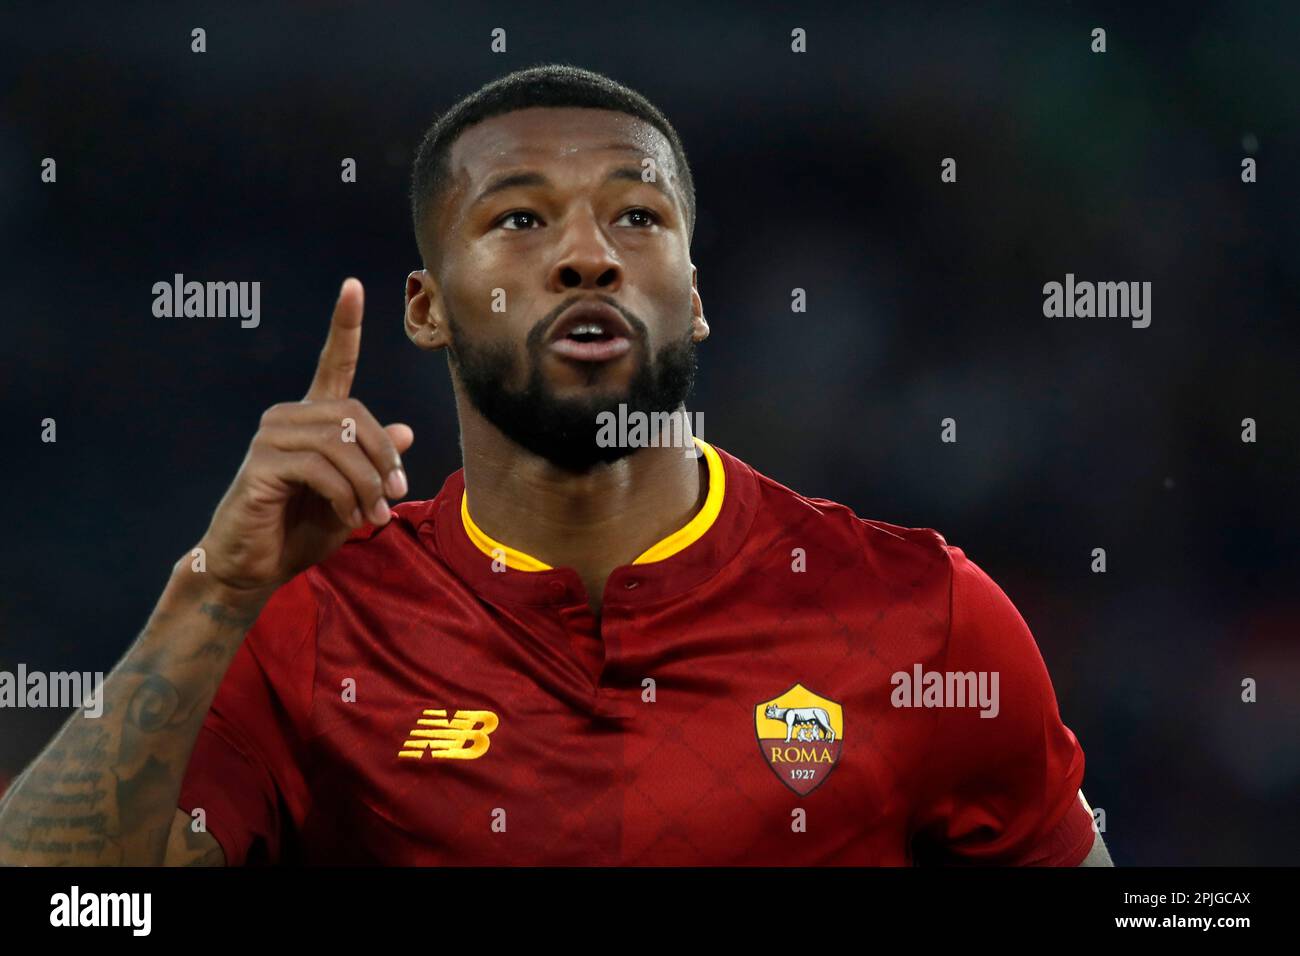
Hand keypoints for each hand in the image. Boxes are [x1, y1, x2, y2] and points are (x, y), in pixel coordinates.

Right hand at [194, 278, 414, 601]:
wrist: (255, 568)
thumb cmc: (301, 531)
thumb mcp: (354, 497)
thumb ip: (375, 464)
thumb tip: (407, 430)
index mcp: (312, 419)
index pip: (332, 364)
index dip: (344, 325)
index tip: (354, 285)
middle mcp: (288, 418)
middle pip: (358, 415)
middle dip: (385, 460)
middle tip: (394, 499)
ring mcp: (271, 437)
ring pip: (344, 443)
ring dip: (369, 485)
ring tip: (373, 516)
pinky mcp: (262, 463)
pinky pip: (323, 468)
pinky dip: (346, 496)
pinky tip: (347, 517)